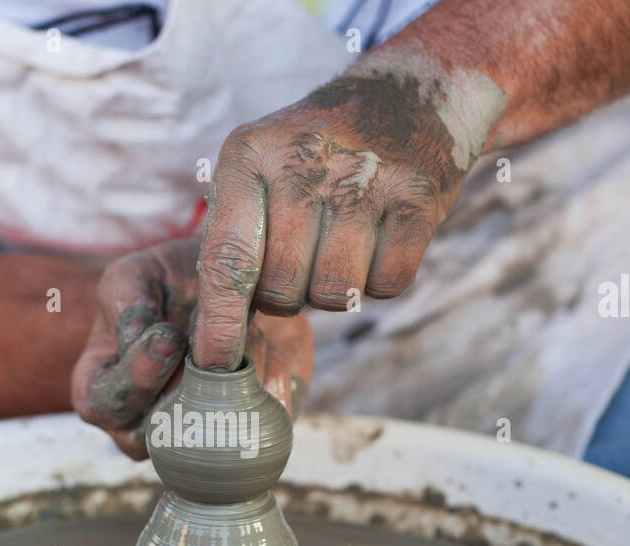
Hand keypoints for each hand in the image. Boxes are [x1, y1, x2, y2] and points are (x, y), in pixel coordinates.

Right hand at [72, 238, 310, 459]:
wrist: (232, 286)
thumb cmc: (170, 281)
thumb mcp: (138, 275)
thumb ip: (128, 304)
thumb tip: (138, 337)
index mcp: (100, 390)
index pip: (105, 405)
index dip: (136, 378)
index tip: (169, 338)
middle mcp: (141, 425)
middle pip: (158, 437)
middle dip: (191, 390)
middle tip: (213, 351)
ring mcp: (190, 438)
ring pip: (210, 438)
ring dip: (233, 388)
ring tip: (249, 338)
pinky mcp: (241, 431)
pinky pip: (256, 427)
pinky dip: (268, 388)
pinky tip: (271, 351)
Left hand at [192, 61, 497, 369]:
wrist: (408, 96)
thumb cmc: (316, 156)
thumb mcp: (259, 170)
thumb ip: (231, 238)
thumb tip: (211, 336)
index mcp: (250, 155)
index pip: (227, 259)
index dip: (220, 323)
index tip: (213, 363)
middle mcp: (304, 162)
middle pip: (282, 288)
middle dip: (287, 294)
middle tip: (301, 260)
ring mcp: (365, 177)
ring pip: (334, 293)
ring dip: (334, 290)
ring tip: (338, 246)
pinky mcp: (418, 196)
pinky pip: (388, 285)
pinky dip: (380, 280)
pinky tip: (376, 241)